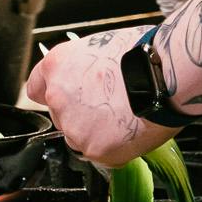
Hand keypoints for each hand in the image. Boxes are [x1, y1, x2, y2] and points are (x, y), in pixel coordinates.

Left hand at [25, 27, 170, 170]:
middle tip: (112, 106)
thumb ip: (83, 69)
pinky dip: (117, 148)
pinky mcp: (95, 149)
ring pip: (80, 138)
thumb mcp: (101, 47)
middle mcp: (58, 97)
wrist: (165, 74)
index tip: (68, 96)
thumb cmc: (144, 54)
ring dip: (98, 133)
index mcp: (57, 66)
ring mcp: (74, 127)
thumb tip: (90, 81)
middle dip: (82, 115)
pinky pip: (102, 154)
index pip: (36, 87)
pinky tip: (134, 129)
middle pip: (61, 115)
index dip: (55, 92)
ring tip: (127, 116)